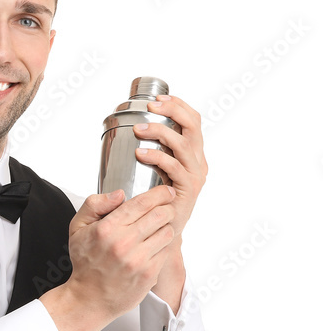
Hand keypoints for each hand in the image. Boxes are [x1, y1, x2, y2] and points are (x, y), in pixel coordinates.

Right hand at [66, 183, 176, 322]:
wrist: (90, 298)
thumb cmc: (85, 262)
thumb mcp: (77, 228)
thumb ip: (94, 204)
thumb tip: (120, 194)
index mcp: (107, 229)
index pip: (142, 203)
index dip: (160, 193)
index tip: (167, 191)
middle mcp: (124, 243)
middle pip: (161, 214)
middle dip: (166, 208)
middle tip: (164, 209)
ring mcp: (138, 260)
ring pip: (168, 232)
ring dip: (166, 227)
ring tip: (157, 230)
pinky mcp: (149, 274)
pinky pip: (166, 251)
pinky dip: (163, 246)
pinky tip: (153, 247)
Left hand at [133, 94, 207, 239]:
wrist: (163, 230)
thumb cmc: (156, 199)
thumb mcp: (158, 171)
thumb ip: (154, 152)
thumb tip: (133, 128)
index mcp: (194, 153)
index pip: (193, 120)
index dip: (178, 105)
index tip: (157, 99)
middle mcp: (198, 161)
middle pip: (192, 126)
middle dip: (172, 111)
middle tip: (150, 108)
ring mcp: (195, 175)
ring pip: (183, 144)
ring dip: (160, 132)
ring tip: (139, 131)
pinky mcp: (187, 189)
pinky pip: (174, 167)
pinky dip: (157, 157)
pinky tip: (142, 153)